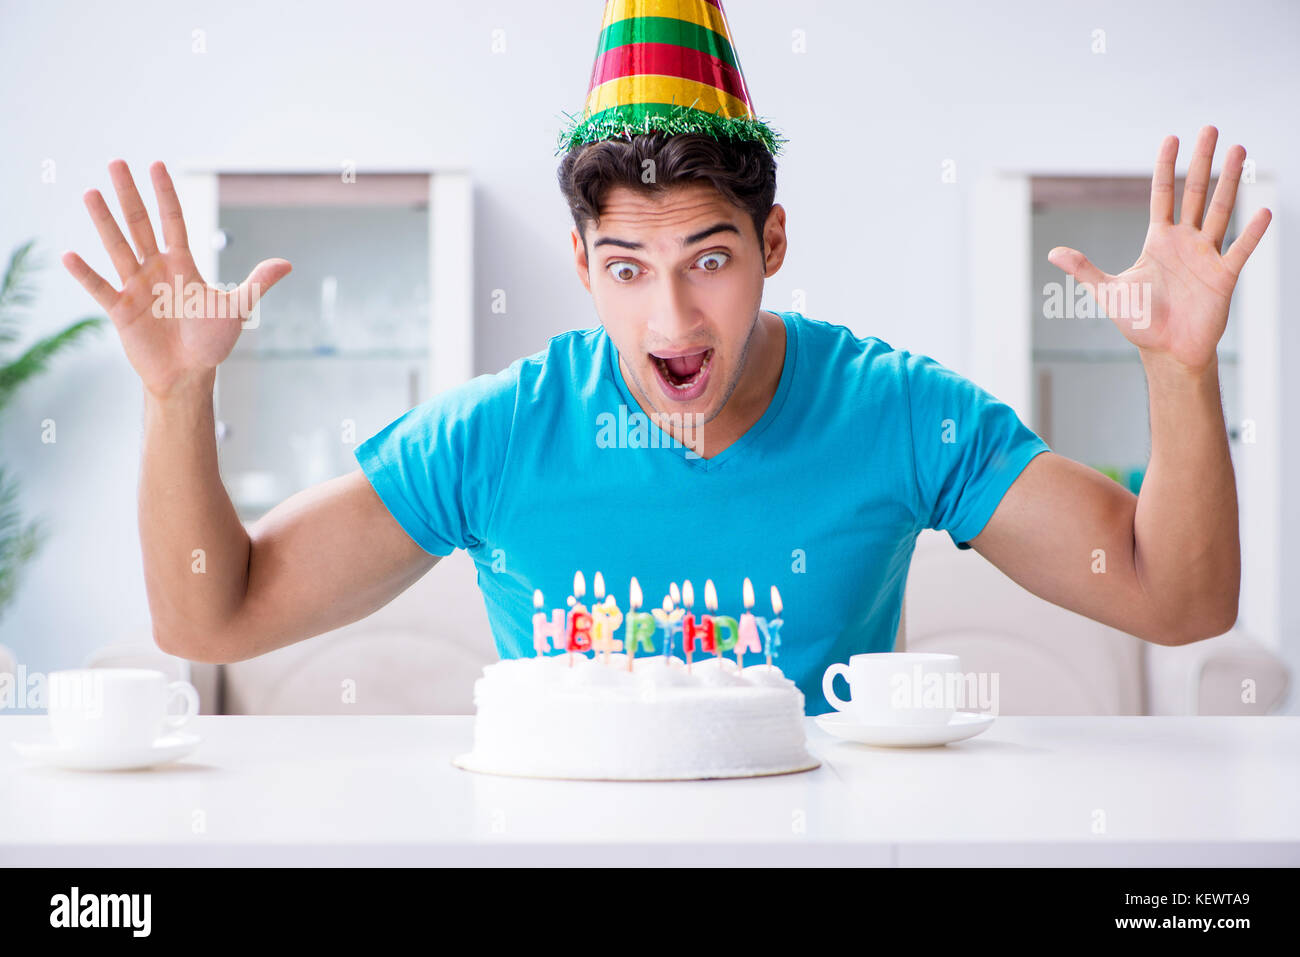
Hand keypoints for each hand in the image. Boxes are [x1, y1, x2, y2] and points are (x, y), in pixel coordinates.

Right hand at [61, 159, 290, 399]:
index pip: (172, 221)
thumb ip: (257, 284)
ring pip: (118, 247)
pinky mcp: (120, 310)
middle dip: (129, 195)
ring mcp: (135, 287)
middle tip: (116, 162)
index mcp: (182, 265)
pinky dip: (86, 274)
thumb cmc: (211, 342)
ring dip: (104, 222)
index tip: (156, 165)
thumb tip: (288, 263)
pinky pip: (100, 288)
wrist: (189, 374)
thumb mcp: (237, 309)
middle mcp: (155, 269)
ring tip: (90, 193)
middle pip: (140, 224)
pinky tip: (70, 255)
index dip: (165, 194)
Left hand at [1046, 125, 1271, 375]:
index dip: (1166, 166)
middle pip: (1194, 193)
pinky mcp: (1223, 276)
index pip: (1162, 194)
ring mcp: (1206, 256)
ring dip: (1230, 182)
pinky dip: (1251, 232)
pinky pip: (1240, 249)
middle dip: (1202, 161)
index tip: (1172, 138)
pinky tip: (1263, 211)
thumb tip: (1052, 252)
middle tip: (1211, 129)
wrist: (1166, 352)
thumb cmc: (1138, 322)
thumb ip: (1083, 269)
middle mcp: (1185, 242)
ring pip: (1220, 211)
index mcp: (1158, 241)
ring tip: (1240, 149)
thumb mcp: (1107, 292)